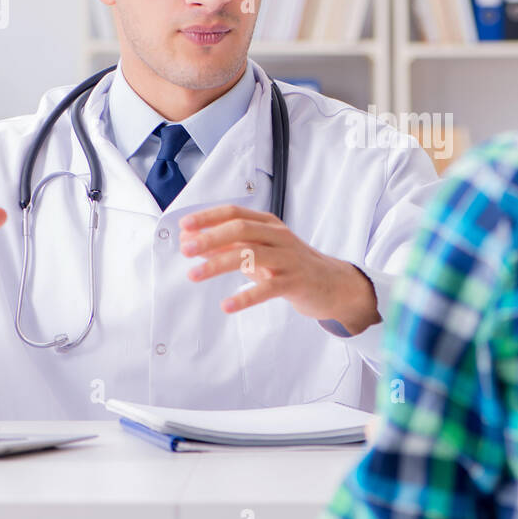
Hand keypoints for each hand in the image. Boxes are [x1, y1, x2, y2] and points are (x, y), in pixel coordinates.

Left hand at [179, 205, 380, 333]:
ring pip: (250, 255)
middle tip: (186, 249)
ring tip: (194, 275)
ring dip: (218, 264)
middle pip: (241, 229)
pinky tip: (227, 305)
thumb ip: (230, 247)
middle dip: (210, 238)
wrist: (332, 284)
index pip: (235, 212)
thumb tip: (194, 244)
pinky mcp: (295, 282)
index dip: (208, 218)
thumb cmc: (291, 265)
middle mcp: (278, 236)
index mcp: (269, 224)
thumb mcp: (260, 252)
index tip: (184, 226)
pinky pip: (267, 288)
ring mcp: (288, 258)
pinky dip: (245, 297)